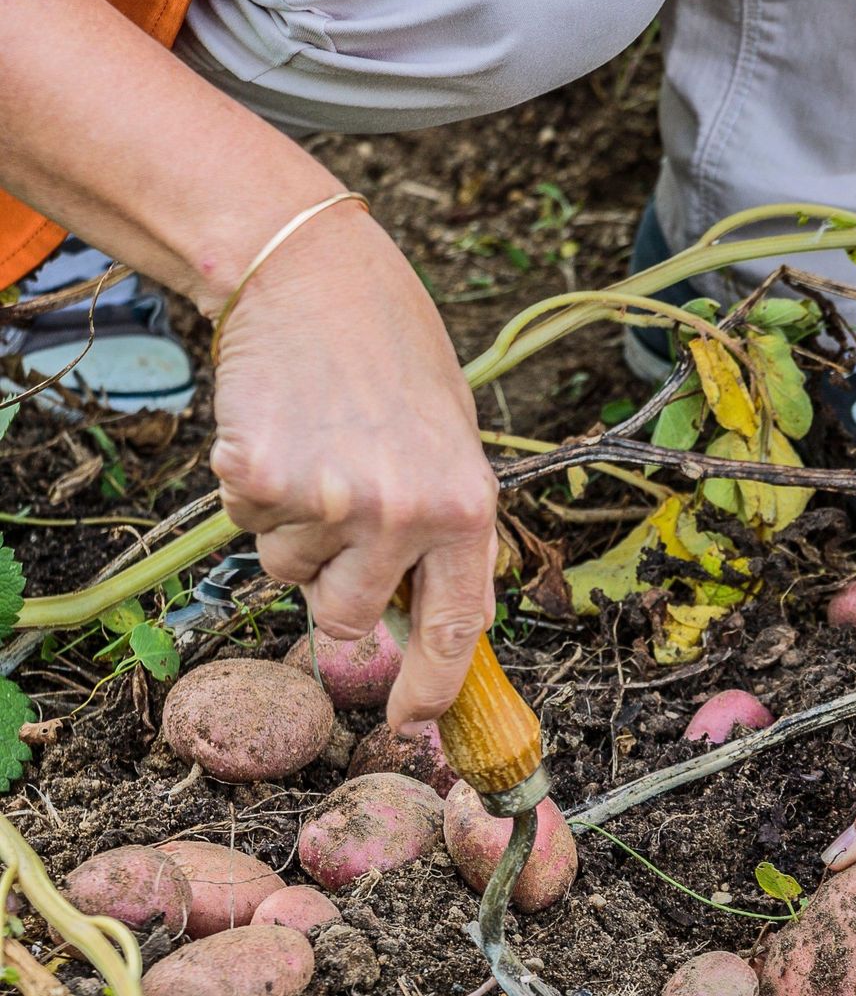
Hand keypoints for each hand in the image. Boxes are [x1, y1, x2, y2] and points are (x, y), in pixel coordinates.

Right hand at [208, 201, 498, 729]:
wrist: (310, 271)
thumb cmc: (390, 356)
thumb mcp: (451, 445)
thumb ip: (441, 534)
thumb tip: (424, 627)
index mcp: (468, 507)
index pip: (456, 630)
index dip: (431, 688)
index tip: (413, 723)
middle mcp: (404, 514)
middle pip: (350, 620)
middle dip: (334, 590)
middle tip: (335, 517)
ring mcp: (331, 500)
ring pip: (290, 574)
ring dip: (293, 533)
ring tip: (315, 452)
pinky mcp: (261, 481)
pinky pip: (247, 528)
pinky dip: (252, 493)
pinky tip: (278, 432)